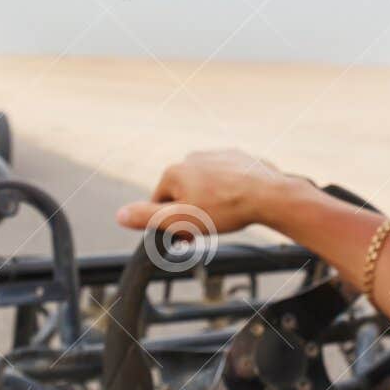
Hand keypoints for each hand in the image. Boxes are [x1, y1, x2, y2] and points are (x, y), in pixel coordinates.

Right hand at [116, 149, 306, 235]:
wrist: (269, 195)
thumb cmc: (225, 208)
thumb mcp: (180, 219)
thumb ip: (147, 217)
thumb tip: (120, 215)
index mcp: (174, 171)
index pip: (160, 202)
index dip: (170, 222)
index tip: (185, 235)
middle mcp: (192, 157)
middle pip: (182, 192)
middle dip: (190, 211)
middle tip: (206, 228)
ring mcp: (217, 154)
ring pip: (204, 184)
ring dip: (209, 201)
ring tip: (225, 216)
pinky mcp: (238, 157)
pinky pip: (226, 178)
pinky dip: (228, 190)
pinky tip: (238, 203)